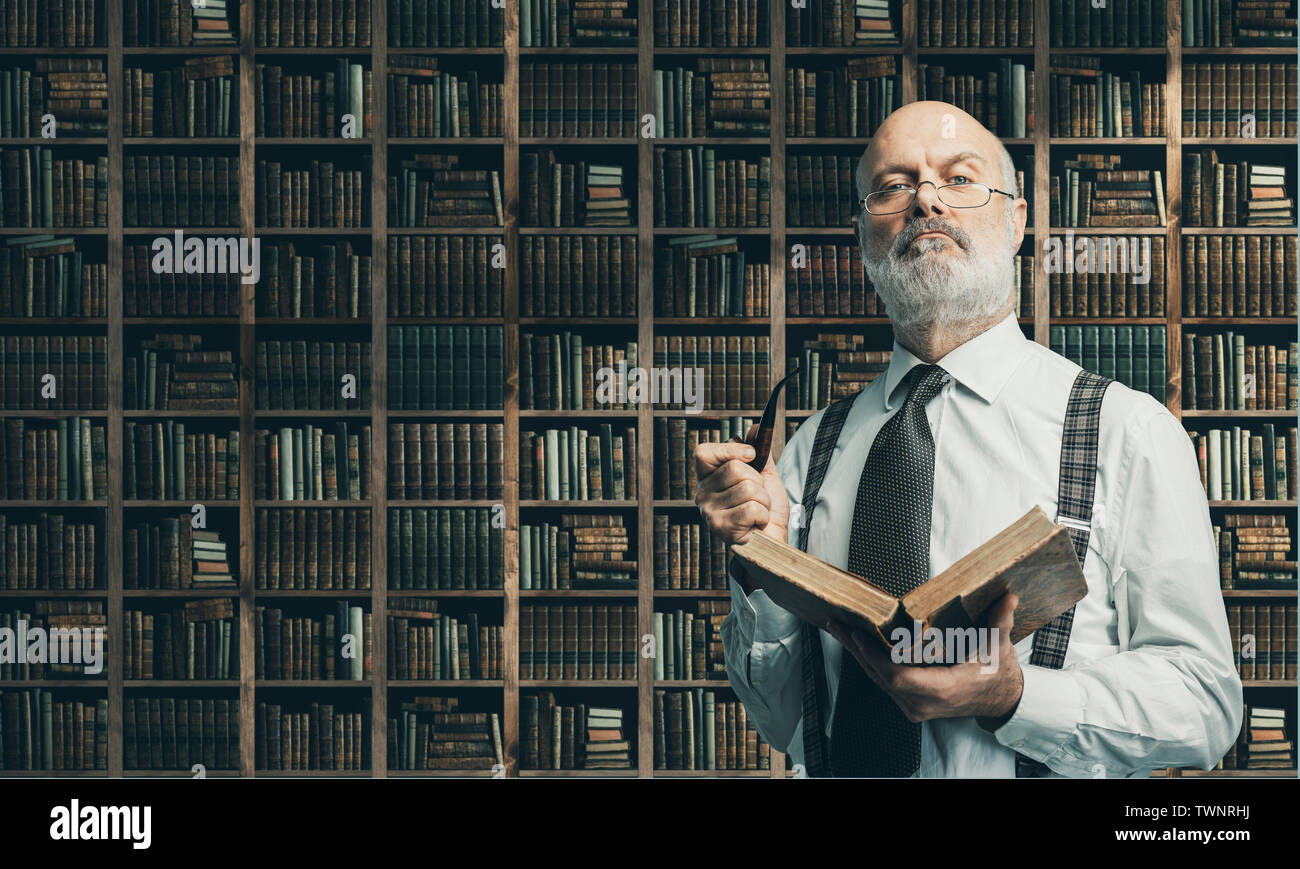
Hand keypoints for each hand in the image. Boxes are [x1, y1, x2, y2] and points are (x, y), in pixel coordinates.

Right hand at [694, 426, 789, 546]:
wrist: (772, 542)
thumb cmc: (765, 510)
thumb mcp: (764, 476)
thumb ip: (759, 452)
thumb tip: (754, 428)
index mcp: (707, 478)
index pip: (704, 452)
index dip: (729, 449)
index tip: (751, 455)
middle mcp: (702, 494)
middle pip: (735, 468)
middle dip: (758, 481)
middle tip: (757, 496)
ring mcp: (709, 512)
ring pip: (747, 489)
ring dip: (763, 500)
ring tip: (758, 511)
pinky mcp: (721, 528)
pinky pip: (751, 508)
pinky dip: (763, 515)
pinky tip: (756, 523)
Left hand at [822, 592, 1023, 728]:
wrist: (1000, 699)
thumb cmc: (997, 671)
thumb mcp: (999, 646)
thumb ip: (1000, 621)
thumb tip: (1009, 597)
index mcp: (944, 689)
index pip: (898, 676)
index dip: (875, 657)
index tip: (859, 636)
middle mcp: (924, 703)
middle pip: (881, 677)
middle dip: (857, 650)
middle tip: (837, 624)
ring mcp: (916, 706)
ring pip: (879, 680)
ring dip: (858, 655)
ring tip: (838, 628)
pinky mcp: (911, 703)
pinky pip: (884, 683)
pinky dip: (869, 662)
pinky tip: (855, 643)